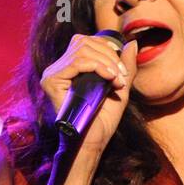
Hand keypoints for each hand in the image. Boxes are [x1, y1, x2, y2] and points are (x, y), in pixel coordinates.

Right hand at [39, 33, 139, 155]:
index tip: (122, 71)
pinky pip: (77, 62)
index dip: (106, 49)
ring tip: (116, 80)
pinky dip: (97, 66)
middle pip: (83, 42)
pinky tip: (109, 79)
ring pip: (81, 49)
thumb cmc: (103, 121)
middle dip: (108, 55)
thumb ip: (125, 65)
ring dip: (106, 62)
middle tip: (121, 76)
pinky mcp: (51, 81)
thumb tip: (132, 42)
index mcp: (69, 68)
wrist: (92, 142)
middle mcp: (58, 68)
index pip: (86, 42)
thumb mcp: (119, 88)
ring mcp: (52, 74)